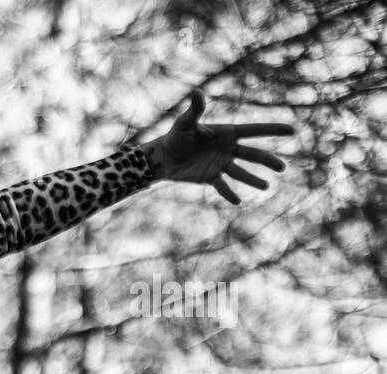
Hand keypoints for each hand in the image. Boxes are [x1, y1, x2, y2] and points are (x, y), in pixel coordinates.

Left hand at [142, 90, 294, 203]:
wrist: (162, 157)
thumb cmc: (175, 136)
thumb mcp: (185, 123)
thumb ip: (195, 109)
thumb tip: (197, 91)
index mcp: (227, 133)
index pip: (254, 131)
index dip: (272, 129)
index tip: (292, 129)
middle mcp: (227, 149)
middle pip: (252, 155)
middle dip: (267, 161)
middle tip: (282, 168)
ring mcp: (220, 164)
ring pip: (241, 173)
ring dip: (253, 180)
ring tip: (266, 186)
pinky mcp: (210, 178)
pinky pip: (223, 187)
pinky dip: (229, 193)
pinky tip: (238, 201)